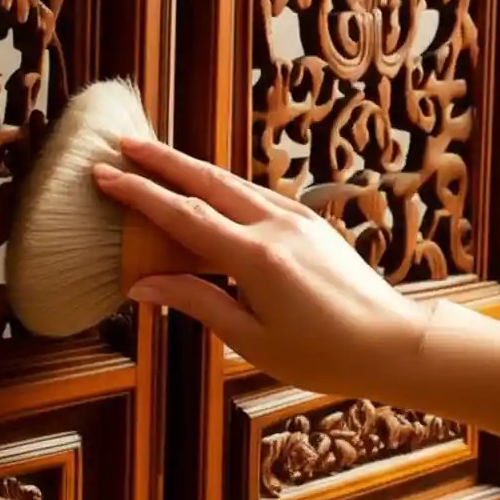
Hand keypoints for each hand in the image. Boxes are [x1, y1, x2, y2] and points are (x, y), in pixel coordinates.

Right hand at [92, 137, 430, 395]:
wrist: (393, 343)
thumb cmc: (324, 354)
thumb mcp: (251, 338)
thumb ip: (196, 301)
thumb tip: (142, 285)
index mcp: (256, 257)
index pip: (183, 215)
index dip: (139, 194)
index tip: (105, 175)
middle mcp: (275, 225)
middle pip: (206, 181)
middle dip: (161, 161)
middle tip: (123, 145)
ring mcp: (296, 218)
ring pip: (232, 182)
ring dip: (190, 168)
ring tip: (155, 159)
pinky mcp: (310, 222)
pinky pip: (255, 194)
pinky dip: (222, 186)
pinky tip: (207, 188)